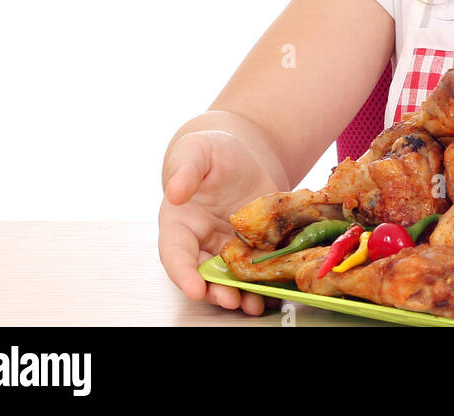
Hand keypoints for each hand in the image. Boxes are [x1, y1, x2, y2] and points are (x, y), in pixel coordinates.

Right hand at [158, 130, 282, 314]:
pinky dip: (267, 276)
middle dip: (216, 290)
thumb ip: (185, 170)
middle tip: (232, 300)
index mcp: (180, 223)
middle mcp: (203, 241)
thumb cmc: (209, 151)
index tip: (194, 288)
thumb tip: (175, 191)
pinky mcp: (256, 243)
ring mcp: (230, 245)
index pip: (175, 254)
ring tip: (255, 302)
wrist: (241, 152)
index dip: (183, 274)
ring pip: (232, 275)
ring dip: (242, 291)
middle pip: (204, 274)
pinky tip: (278, 285)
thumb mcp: (195, 151)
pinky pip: (260, 264)